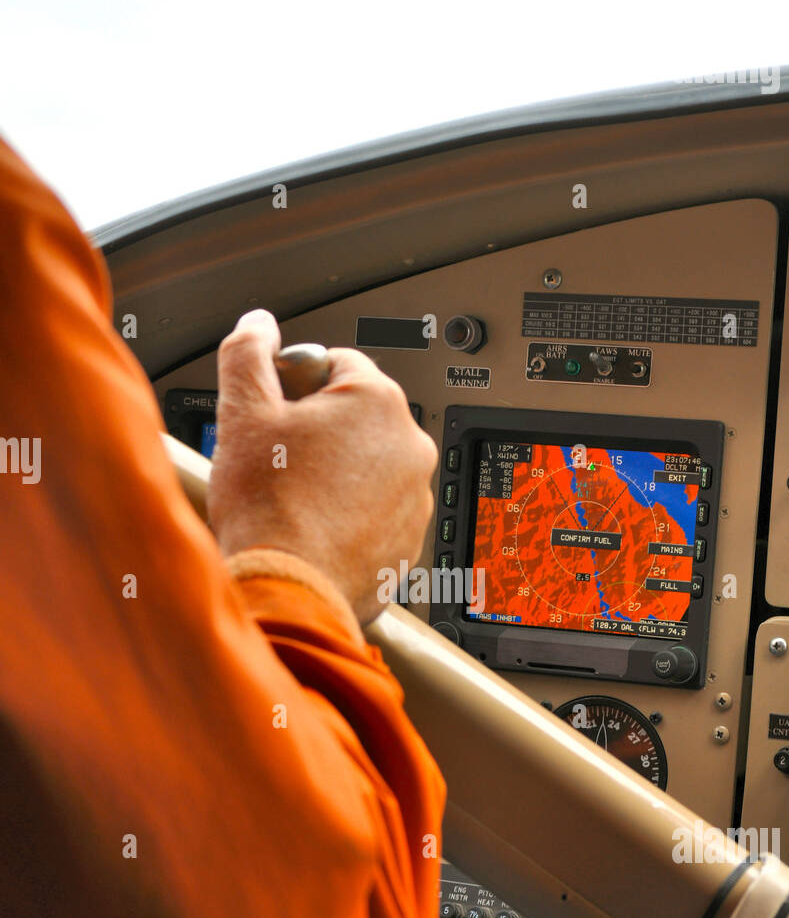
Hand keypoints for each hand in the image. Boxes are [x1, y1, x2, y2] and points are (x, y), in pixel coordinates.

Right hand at [208, 311, 437, 624]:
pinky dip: (349, 515)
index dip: (293, 385)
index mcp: (377, 400)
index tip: (275, 414)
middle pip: (355, 417)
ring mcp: (417, 498)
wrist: (290, 592)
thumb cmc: (270, 509)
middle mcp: (410, 445)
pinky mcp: (410, 542)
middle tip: (278, 460)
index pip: (334, 364)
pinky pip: (377, 512)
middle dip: (317, 430)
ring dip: (335, 474)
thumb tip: (258, 325)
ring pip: (368, 467)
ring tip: (295, 499)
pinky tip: (314, 528)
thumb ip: (247, 353)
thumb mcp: (242, 413)